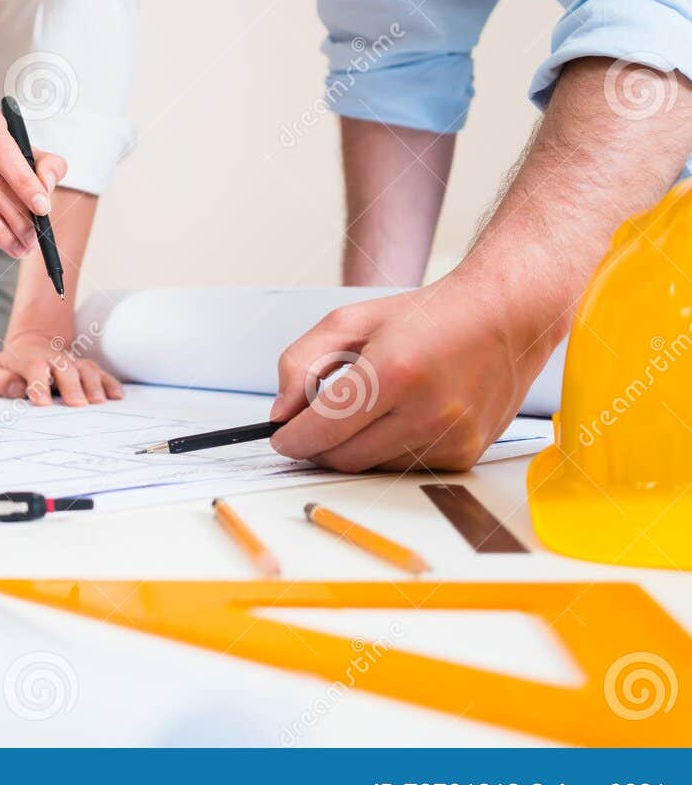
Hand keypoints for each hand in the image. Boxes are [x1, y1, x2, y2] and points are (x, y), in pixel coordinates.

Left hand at [0, 329, 124, 406]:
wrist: (32, 348)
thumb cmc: (12, 370)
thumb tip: (16, 388)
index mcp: (28, 360)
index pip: (34, 368)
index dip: (38, 384)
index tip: (42, 403)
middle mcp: (54, 360)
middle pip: (65, 368)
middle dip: (72, 385)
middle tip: (77, 404)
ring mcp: (73, 363)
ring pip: (86, 369)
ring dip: (94, 385)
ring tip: (99, 402)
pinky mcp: (86, 369)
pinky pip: (102, 374)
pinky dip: (111, 384)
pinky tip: (117, 396)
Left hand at [267, 276, 557, 471]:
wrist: (505, 317)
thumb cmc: (426, 316)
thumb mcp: (350, 322)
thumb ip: (301, 363)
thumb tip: (281, 414)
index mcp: (394, 371)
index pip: (323, 427)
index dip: (291, 438)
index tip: (280, 437)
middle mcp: (428, 410)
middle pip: (344, 457)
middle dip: (317, 447)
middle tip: (312, 425)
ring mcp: (451, 437)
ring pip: (373, 467)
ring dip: (354, 447)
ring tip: (367, 408)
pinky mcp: (466, 454)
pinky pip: (404, 468)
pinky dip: (388, 450)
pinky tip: (398, 416)